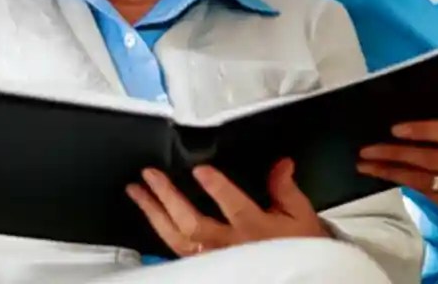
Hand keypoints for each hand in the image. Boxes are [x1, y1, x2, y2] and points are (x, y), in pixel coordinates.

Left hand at [125, 158, 328, 256]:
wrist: (298, 274)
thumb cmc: (299, 246)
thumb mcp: (300, 215)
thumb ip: (285, 188)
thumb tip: (281, 163)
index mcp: (255, 228)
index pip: (234, 208)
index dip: (217, 189)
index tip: (201, 170)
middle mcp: (230, 245)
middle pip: (193, 225)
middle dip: (169, 198)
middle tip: (151, 175)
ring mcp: (214, 258)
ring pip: (177, 239)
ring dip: (154, 214)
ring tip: (137, 192)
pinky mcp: (204, 265)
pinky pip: (176, 250)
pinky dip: (160, 232)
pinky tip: (149, 215)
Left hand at [357, 109, 437, 215]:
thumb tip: (411, 106)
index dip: (423, 130)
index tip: (394, 128)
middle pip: (432, 160)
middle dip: (396, 153)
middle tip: (366, 149)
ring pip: (424, 181)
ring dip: (392, 172)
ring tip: (366, 165)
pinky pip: (427, 194)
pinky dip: (404, 183)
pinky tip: (385, 174)